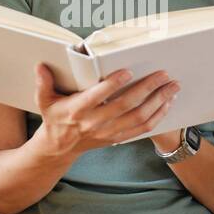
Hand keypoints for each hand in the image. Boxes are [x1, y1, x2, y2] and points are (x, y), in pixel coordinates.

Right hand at [33, 63, 179, 157]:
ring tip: (172, 87)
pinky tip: (167, 103)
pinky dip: (158, 116)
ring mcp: (108, 132)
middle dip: (148, 89)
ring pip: (139, 118)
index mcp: (78, 110)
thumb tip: (41, 66)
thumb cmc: (54, 118)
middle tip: (163, 74)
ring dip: (159, 102)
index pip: (98, 96)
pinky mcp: (117, 138)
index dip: (114, 84)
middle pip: (127, 105)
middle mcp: (95, 122)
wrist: (59, 147)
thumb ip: (43, 83)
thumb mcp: (44, 100)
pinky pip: (142, 129)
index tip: (129, 71)